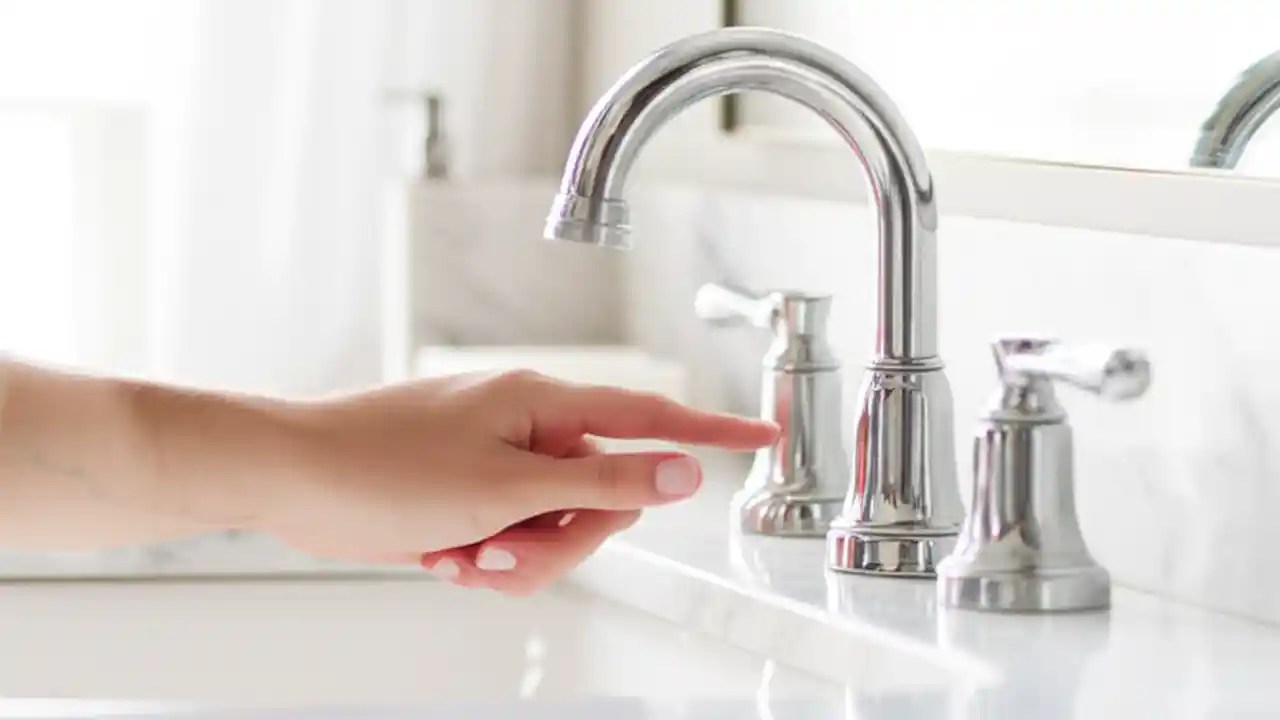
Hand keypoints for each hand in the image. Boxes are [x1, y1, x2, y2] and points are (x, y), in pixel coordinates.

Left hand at [262, 370, 776, 594]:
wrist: (291, 479)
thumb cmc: (381, 467)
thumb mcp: (506, 486)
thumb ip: (603, 481)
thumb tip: (682, 470)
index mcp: (544, 405)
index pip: (651, 418)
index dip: (711, 432)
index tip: (761, 434)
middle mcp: (528, 430)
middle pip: (603, 498)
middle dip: (564, 541)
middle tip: (507, 550)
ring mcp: (500, 465)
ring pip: (560, 528)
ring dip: (520, 558)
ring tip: (463, 554)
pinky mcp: (473, 496)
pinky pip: (517, 540)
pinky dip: (491, 560)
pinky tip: (446, 555)